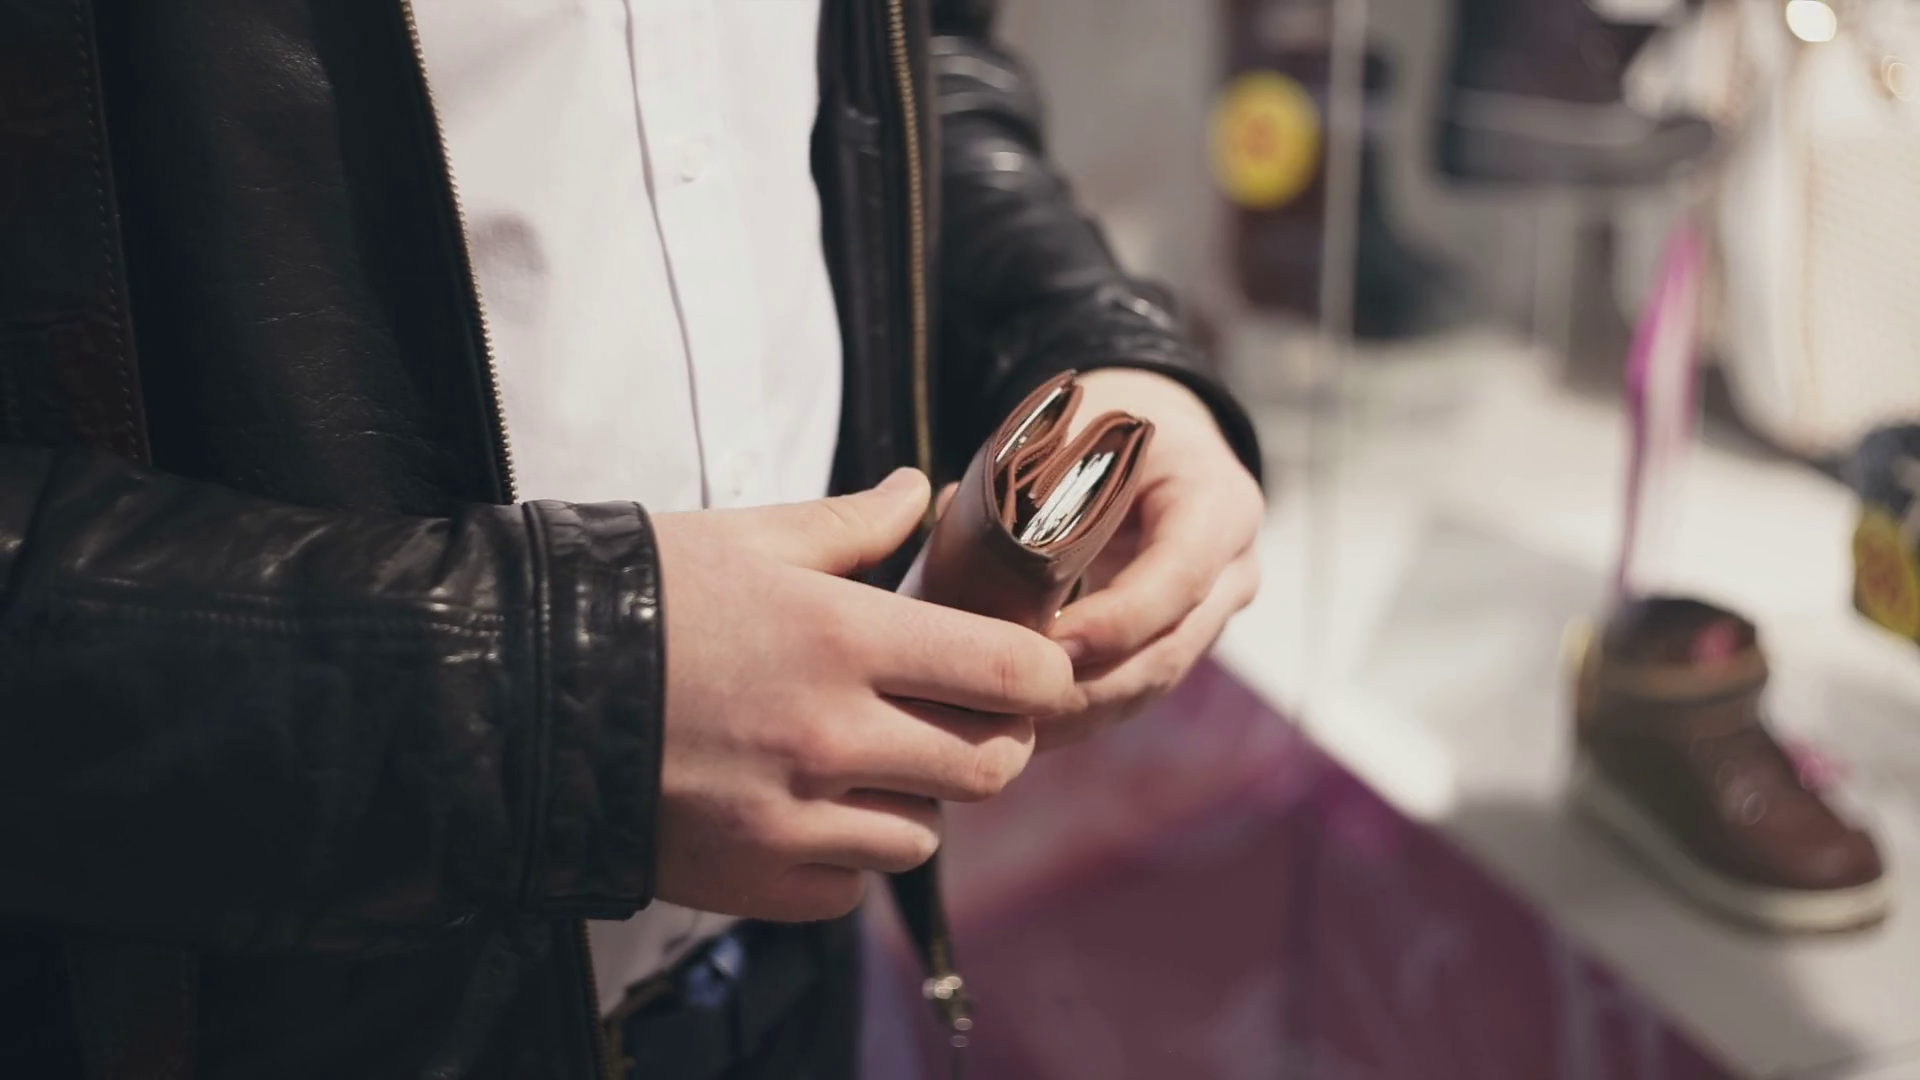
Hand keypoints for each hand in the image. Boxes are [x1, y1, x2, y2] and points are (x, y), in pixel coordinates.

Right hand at [650, 469, 1080, 921]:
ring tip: (875, 760)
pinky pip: (851, 885)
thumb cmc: (640, 599)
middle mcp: (831, 734)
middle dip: (994, 740)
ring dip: (918, 799)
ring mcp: (792, 816)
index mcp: (842, 636)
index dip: (1042, 673)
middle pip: (988, 766)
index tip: (1033, 667)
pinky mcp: (753, 876)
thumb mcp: (745, 539)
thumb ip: (853, 524)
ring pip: (924, 833)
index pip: (1011, 673)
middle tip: (966, 716)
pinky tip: (817, 809)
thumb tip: (925, 492)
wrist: (517, 691)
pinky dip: (850, 855)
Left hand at [1039, 369, 1262, 749]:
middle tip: (1007, 700)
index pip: (1178, 579)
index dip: (1116, 621)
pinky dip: (1075, 714)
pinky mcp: (1178, 644)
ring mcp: (1212, 616)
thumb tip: (951, 510)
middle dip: (1084, 687)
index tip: (1050, 641)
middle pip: (1165, 651)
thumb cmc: (1109, 424)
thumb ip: (1041, 472)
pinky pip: (1132, 690)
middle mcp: (1231, 571)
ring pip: (1148, 685)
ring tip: (1001, 727)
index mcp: (1219, 506)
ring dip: (1074, 714)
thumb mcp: (1087, 427)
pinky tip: (1016, 729)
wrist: (1158, 440)